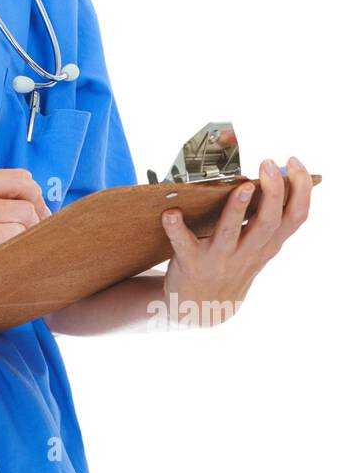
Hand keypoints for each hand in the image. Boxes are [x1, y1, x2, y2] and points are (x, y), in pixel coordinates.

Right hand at [0, 168, 50, 292]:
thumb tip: (44, 209)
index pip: (20, 180)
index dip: (36, 198)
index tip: (34, 213)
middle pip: (24, 210)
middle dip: (33, 227)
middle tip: (24, 238)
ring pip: (15, 235)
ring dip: (18, 247)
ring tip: (5, 252)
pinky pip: (0, 260)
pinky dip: (5, 264)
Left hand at [159, 156, 313, 326]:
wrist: (201, 309)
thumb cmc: (230, 266)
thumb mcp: (256, 248)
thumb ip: (264, 219)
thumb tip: (272, 177)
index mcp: (267, 244)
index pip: (295, 217)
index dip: (301, 190)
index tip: (295, 163)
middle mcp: (248, 252)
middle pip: (268, 222)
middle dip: (273, 192)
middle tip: (269, 165)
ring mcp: (220, 258)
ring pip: (231, 232)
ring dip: (237, 208)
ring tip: (242, 185)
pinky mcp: (191, 263)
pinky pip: (183, 244)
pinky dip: (176, 228)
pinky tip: (171, 212)